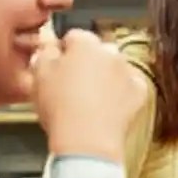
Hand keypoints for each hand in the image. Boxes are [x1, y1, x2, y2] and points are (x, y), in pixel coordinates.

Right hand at [32, 29, 147, 161]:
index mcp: (84, 44)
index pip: (74, 37)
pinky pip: (129, 86)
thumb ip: (44, 54)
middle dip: (86, 63)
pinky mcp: (138, 92)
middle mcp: (110, 53)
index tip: (58, 65)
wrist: (86, 141)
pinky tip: (107, 106)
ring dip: (104, 77)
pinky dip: (121, 93)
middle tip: (71, 86)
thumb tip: (48, 48)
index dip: (64, 52)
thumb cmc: (61, 109)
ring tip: (88, 100)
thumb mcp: (38, 76)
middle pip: (96, 51)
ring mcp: (127, 72)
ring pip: (114, 68)